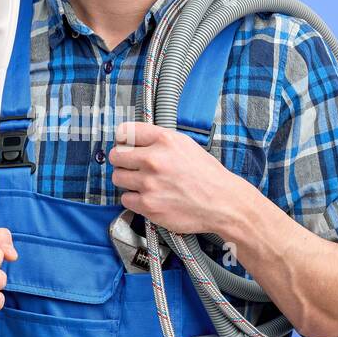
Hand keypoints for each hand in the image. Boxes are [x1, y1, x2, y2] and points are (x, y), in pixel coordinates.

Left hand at [109, 122, 248, 235]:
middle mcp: (154, 159)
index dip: (123, 140)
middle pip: (116, 156)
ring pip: (117, 178)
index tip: (125, 146)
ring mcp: (149, 183)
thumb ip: (159, 140)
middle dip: (122, 162)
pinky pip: (125, 199)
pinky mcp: (148, 205)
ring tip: (143, 184)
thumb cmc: (206, 175)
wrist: (221, 202)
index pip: (124, 132)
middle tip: (131, 167)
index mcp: (164, 140)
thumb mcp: (185, 144)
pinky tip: (149, 197)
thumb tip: (133, 140)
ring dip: (127, 181)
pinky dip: (134, 200)